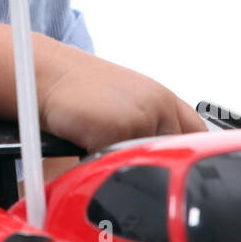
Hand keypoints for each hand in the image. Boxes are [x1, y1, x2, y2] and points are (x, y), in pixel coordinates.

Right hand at [37, 42, 207, 152]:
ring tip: (97, 142)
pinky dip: (100, 164)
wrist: (45, 74)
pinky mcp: (117, 132)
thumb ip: (149, 123)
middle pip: (171, 154)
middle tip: (120, 155)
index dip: (187, 152)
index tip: (177, 166)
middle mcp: (158, 105)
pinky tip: (85, 143)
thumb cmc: (78, 88)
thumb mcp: (124, 100)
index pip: (195, 132)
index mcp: (161, 97)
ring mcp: (141, 118)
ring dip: (122, 163)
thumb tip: (167, 158)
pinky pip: (115, 167)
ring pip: (144, 164)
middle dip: (149, 161)